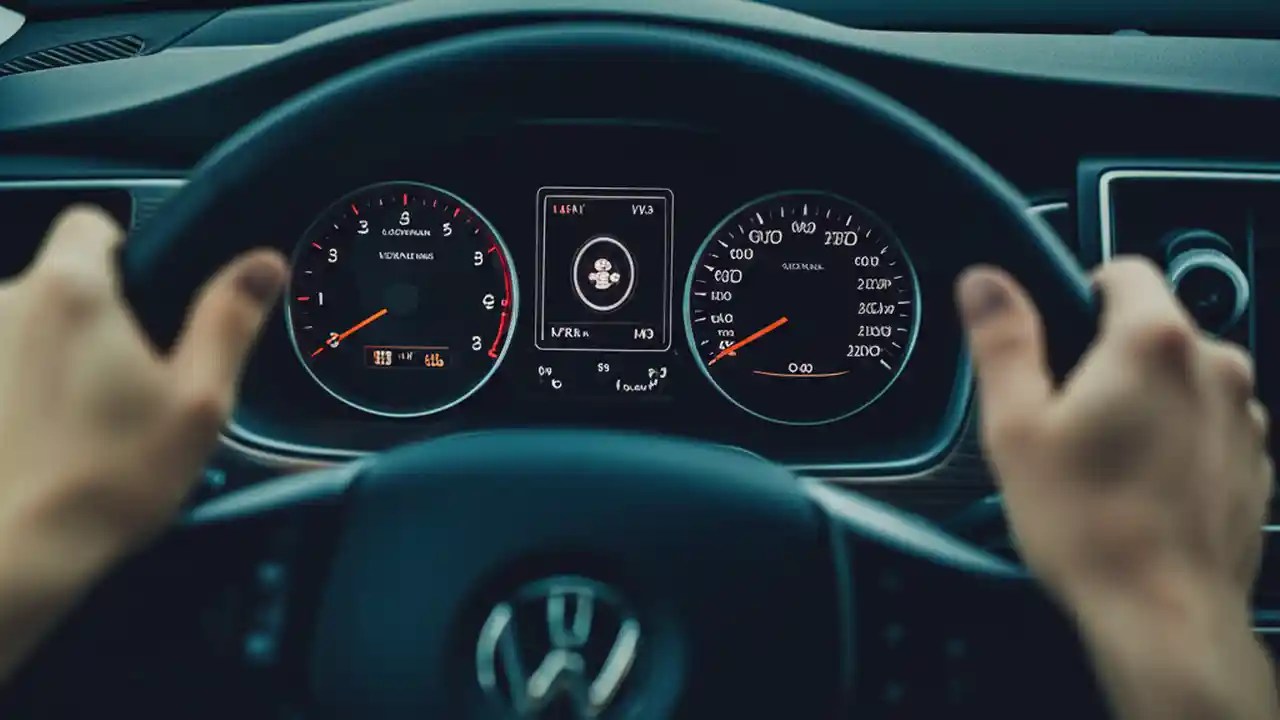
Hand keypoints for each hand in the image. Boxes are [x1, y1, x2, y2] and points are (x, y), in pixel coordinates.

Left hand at [0, 206, 285, 679]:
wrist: (12, 557)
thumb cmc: (108, 482)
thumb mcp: (198, 403)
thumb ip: (230, 321)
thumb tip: (264, 264)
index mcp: (74, 292)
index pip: (91, 222)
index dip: (122, 252)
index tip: (141, 302)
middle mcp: (3, 303)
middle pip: (54, 282)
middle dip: (86, 321)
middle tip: (120, 385)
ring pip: (19, 330)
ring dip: (43, 360)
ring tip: (71, 426)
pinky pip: (0, 370)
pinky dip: (14, 394)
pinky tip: (30, 443)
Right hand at [958, 258, 1275, 719]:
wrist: (1162, 615)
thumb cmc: (1089, 526)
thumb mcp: (1015, 426)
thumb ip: (1001, 341)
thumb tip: (984, 283)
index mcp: (1151, 342)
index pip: (1125, 269)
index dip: (1081, 291)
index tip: (1057, 337)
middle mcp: (1212, 368)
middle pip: (1153, 329)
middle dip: (1108, 358)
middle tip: (1066, 417)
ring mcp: (1242, 417)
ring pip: (1181, 380)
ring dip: (1145, 402)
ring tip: (1103, 462)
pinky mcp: (1252, 462)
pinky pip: (1204, 427)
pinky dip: (1173, 443)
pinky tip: (1138, 488)